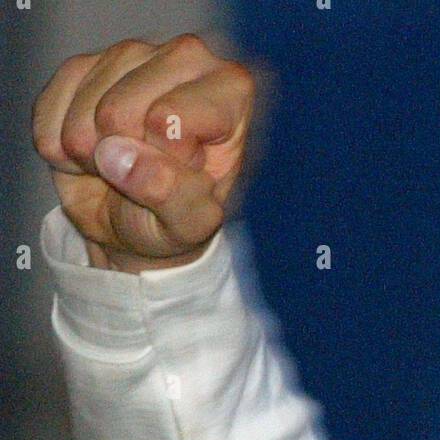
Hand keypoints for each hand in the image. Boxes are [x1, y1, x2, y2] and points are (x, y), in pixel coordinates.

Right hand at [32, 32, 256, 272]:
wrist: (136, 222)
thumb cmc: (175, 218)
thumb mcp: (188, 226)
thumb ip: (170, 196)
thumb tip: (118, 156)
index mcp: (230, 91)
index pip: (172, 120)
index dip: (167, 162)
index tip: (185, 175)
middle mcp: (185, 58)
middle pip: (120, 112)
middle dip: (124, 161)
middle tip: (146, 176)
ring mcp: (131, 55)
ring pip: (85, 113)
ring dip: (94, 158)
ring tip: (122, 167)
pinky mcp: (83, 65)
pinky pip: (51, 114)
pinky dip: (63, 151)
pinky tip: (93, 153)